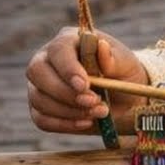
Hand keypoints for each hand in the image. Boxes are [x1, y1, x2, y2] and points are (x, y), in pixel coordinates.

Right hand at [26, 27, 148, 133]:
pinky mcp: (41, 108)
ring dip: (69, 111)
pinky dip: (64, 124)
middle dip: (65, 92)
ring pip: (38, 98)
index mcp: (68, 41)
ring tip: (100, 112)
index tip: (84, 85)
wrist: (126, 99)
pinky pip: (42, 119)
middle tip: (93, 102)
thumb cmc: (124, 75)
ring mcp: (40, 85)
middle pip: (37, 72)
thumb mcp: (127, 64)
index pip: (58, 49)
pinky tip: (86, 122)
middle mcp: (47, 60)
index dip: (68, 68)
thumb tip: (102, 47)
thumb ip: (115, 58)